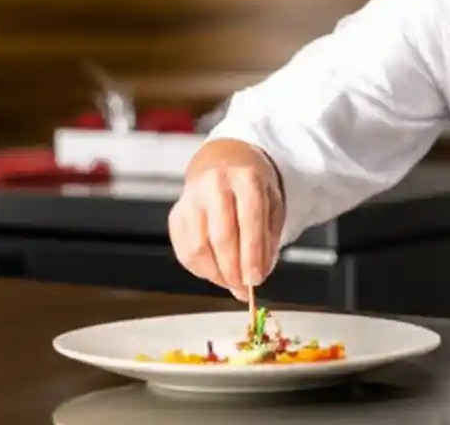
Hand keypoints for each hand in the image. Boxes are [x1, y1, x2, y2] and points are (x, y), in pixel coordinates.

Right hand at [168, 139, 285, 299]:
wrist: (223, 161)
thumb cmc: (252, 186)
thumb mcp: (272, 204)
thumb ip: (268, 239)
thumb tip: (256, 275)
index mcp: (246, 179)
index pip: (249, 221)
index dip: (252, 255)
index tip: (256, 280)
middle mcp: (215, 185)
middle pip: (221, 237)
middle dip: (233, 270)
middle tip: (243, 288)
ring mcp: (191, 198)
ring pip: (199, 247)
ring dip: (216, 273)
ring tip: (230, 282)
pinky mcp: (177, 213)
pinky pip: (184, 250)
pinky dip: (200, 269)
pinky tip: (214, 272)